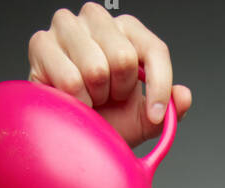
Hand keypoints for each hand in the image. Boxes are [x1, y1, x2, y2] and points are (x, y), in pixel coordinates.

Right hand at [28, 5, 192, 148]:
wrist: (71, 131)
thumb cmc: (105, 118)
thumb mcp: (143, 118)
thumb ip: (170, 108)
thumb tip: (183, 96)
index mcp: (126, 30)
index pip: (154, 50)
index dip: (159, 87)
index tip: (156, 114)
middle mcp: (97, 20)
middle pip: (124, 58)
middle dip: (119, 91)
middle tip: (109, 98)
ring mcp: (67, 26)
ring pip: (96, 68)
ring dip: (95, 95)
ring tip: (90, 96)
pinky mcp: (41, 43)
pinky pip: (71, 80)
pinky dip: (76, 101)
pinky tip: (72, 99)